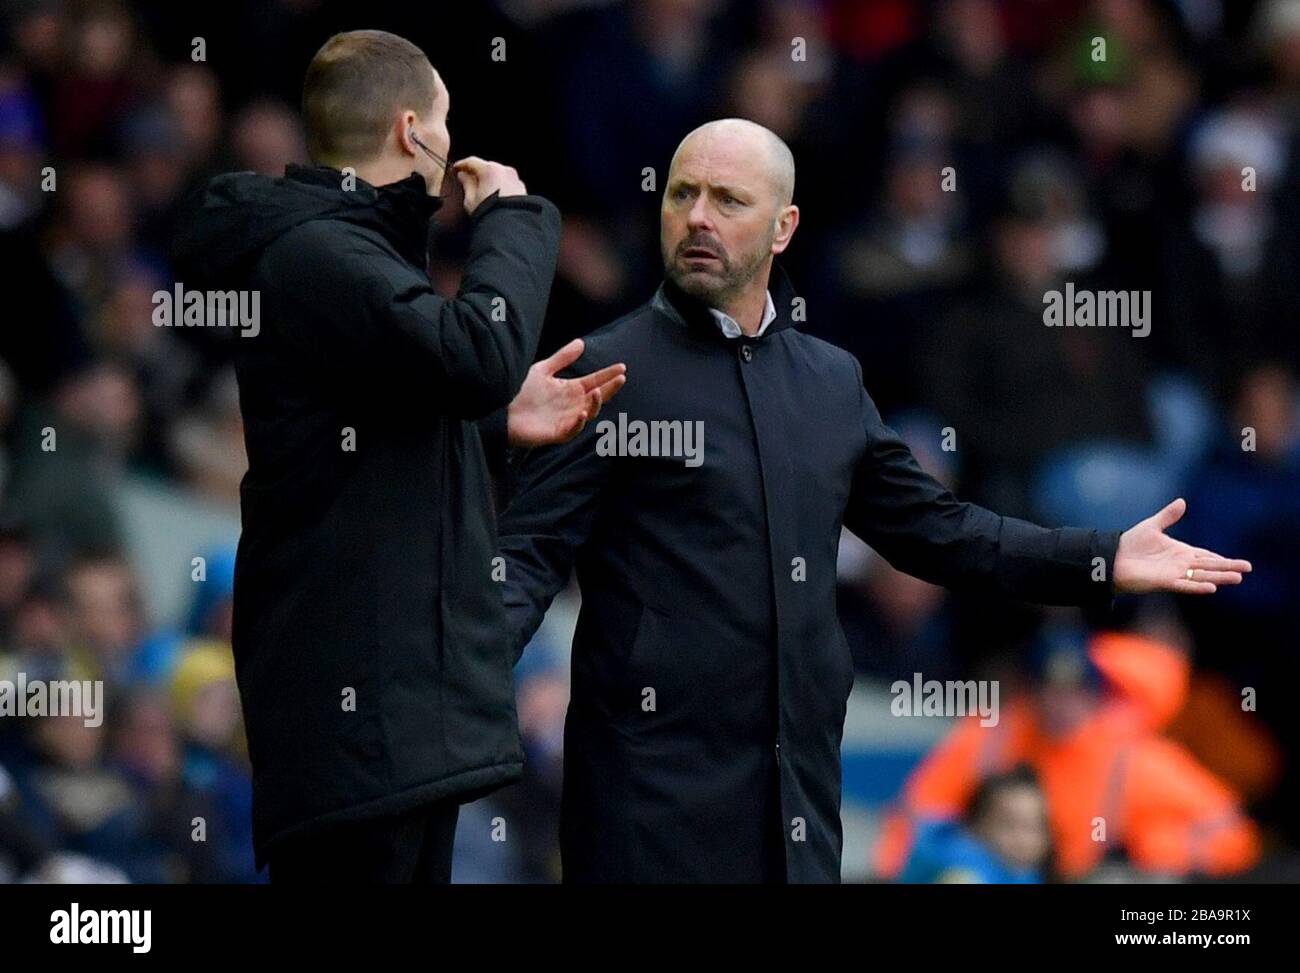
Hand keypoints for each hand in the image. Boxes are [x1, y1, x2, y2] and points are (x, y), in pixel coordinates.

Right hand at [453, 157, 526, 213]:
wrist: (511, 228)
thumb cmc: (490, 214)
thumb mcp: (470, 200)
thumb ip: (466, 183)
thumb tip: (463, 176)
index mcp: (489, 170)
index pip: (472, 162)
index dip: (462, 164)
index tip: (456, 169)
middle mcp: (504, 171)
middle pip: (487, 167)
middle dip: (477, 172)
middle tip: (468, 180)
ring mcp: (516, 179)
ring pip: (499, 175)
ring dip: (490, 180)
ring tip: (482, 190)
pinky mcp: (523, 190)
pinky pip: (508, 184)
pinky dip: (500, 187)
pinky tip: (495, 196)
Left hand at [507, 339, 626, 446]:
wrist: (503, 412)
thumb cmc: (523, 393)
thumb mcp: (543, 370)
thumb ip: (562, 358)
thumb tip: (581, 342)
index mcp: (572, 390)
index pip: (595, 381)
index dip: (608, 374)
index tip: (621, 367)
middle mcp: (574, 405)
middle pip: (598, 397)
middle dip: (610, 388)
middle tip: (620, 378)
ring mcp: (568, 420)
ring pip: (589, 413)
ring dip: (595, 404)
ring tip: (597, 391)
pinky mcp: (558, 433)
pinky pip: (573, 430)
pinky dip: (579, 424)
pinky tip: (582, 414)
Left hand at [1113, 498, 1251, 594]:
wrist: (1112, 558)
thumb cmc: (1131, 544)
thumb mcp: (1152, 526)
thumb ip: (1168, 515)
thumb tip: (1182, 502)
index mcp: (1180, 552)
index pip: (1206, 556)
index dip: (1221, 558)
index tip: (1240, 563)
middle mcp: (1180, 564)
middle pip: (1209, 566)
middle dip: (1228, 567)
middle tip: (1247, 569)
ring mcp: (1173, 574)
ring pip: (1201, 576)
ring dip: (1219, 577)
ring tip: (1237, 578)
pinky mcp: (1164, 582)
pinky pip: (1184, 585)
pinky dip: (1197, 586)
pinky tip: (1211, 588)